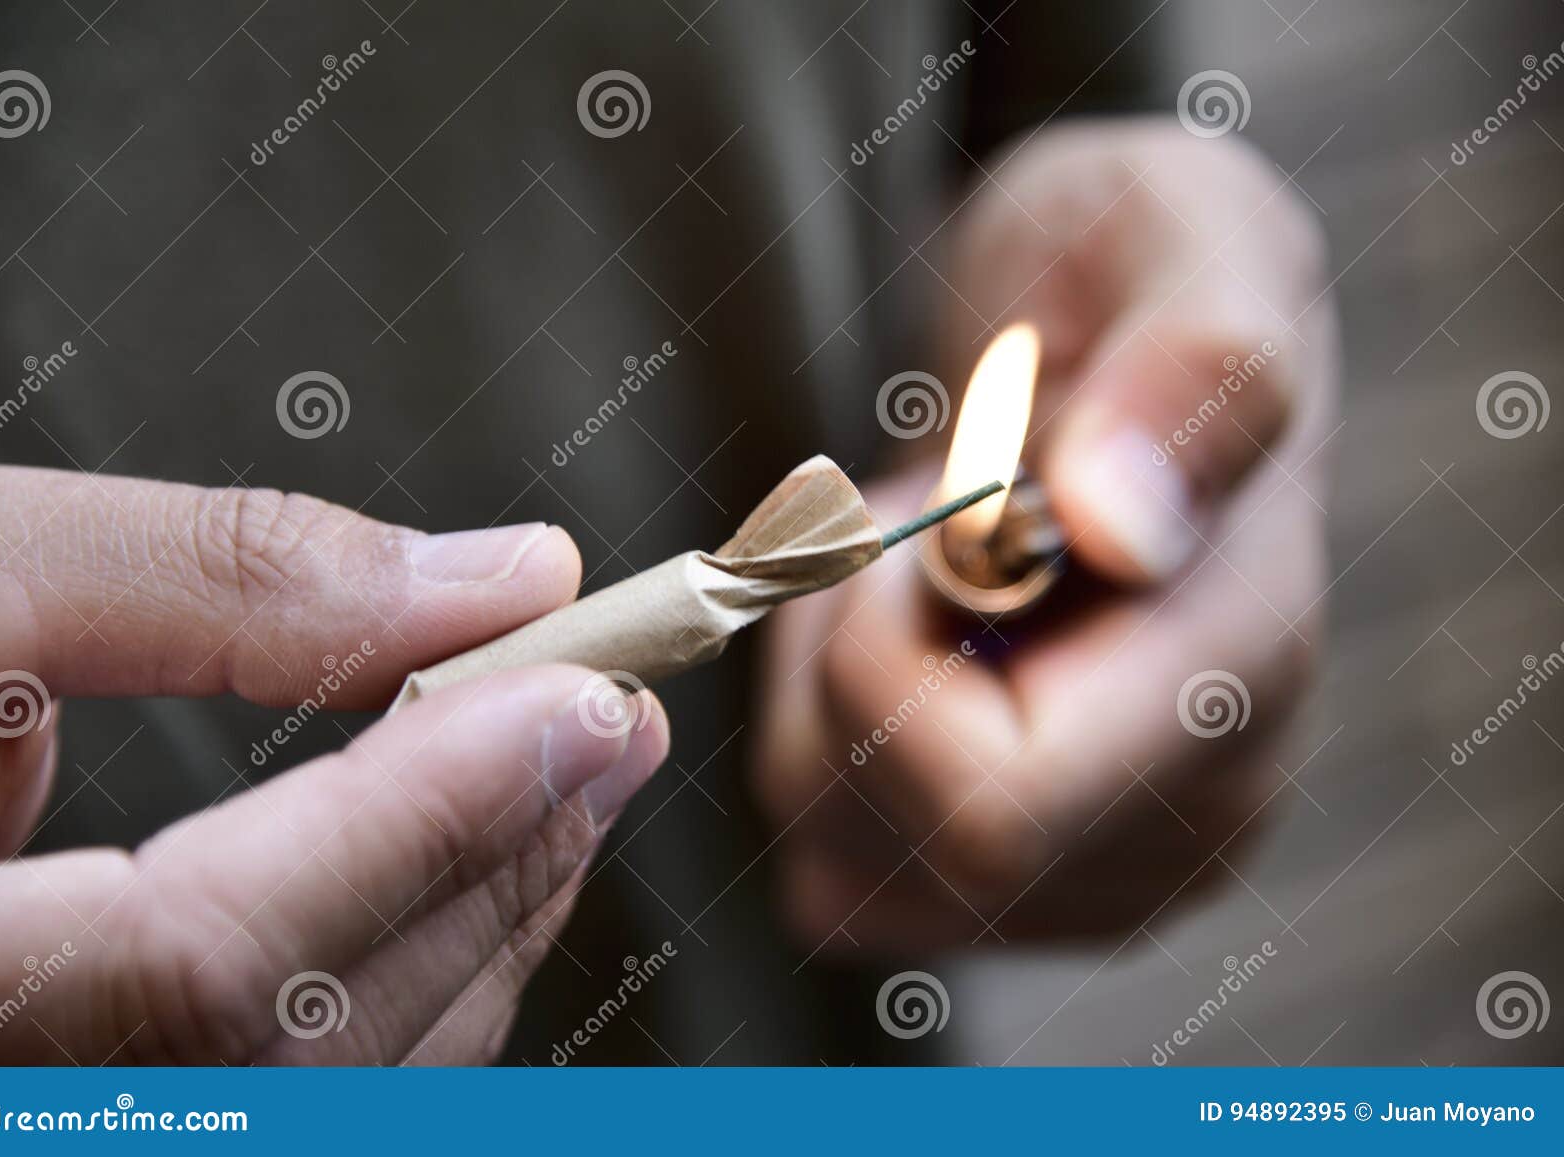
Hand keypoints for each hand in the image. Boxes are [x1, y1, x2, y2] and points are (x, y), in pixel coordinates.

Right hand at [0, 466, 667, 1062]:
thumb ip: (209, 578)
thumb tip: (486, 576)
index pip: (212, 964)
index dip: (427, 821)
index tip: (586, 689)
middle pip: (295, 1048)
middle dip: (491, 865)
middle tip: (617, 718)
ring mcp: (40, 1107)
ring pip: (317, 1097)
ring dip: (473, 920)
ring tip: (570, 773)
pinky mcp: (78, 1086)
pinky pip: (280, 1085)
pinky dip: (400, 967)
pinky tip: (464, 859)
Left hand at [755, 120, 1337, 950]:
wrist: (1109, 339)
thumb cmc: (1143, 273)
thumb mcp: (1186, 235)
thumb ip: (1187, 375)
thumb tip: (1122, 526)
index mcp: (1240, 674)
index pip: (999, 803)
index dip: (887, 660)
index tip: (920, 508)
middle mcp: (1193, 814)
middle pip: (905, 842)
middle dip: (845, 665)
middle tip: (908, 524)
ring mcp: (1102, 872)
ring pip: (843, 863)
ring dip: (823, 694)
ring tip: (918, 570)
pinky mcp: (1012, 891)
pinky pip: (831, 876)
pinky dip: (821, 750)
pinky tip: (903, 647)